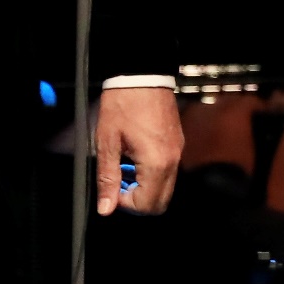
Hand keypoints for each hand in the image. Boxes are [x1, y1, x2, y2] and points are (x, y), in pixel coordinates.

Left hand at [95, 84, 182, 216]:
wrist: (142, 75)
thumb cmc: (123, 103)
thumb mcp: (107, 142)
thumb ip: (107, 178)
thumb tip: (106, 208)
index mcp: (156, 163)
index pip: (146, 205)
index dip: (125, 203)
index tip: (111, 190)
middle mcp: (172, 161)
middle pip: (160, 203)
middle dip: (136, 199)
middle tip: (118, 181)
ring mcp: (178, 153)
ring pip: (165, 188)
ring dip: (144, 186)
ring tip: (124, 165)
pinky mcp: (177, 145)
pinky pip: (168, 171)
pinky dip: (152, 173)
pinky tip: (134, 155)